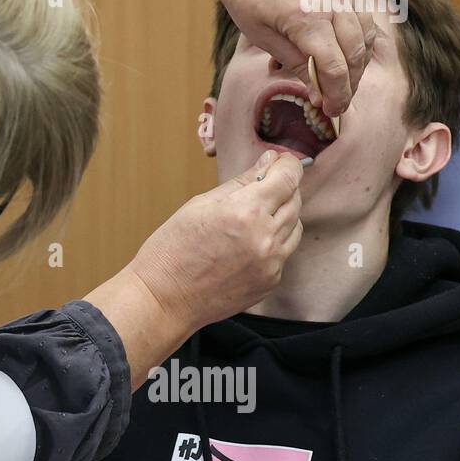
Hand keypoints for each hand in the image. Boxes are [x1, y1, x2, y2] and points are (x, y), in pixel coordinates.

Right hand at [126, 150, 304, 333]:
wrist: (164, 298)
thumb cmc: (172, 249)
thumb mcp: (200, 205)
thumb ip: (240, 183)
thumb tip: (267, 162)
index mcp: (245, 211)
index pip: (287, 178)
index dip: (287, 165)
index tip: (281, 162)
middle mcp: (265, 237)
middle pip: (295, 201)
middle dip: (283, 188)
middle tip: (263, 185)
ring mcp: (271, 263)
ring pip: (294, 227)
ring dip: (281, 215)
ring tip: (252, 216)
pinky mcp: (270, 281)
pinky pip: (283, 252)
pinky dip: (273, 241)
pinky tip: (247, 243)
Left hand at [202, 0, 374, 118]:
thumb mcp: (261, 35)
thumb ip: (295, 62)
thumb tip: (317, 90)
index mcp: (306, 19)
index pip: (334, 69)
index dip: (336, 95)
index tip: (332, 111)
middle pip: (356, 53)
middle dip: (350, 82)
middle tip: (337, 100)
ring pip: (367, 31)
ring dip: (359, 59)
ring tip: (342, 77)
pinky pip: (364, 8)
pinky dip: (360, 31)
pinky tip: (347, 46)